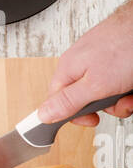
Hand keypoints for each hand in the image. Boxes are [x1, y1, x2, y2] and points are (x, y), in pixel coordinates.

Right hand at [38, 0, 132, 126]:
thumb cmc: (125, 46)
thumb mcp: (95, 84)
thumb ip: (68, 102)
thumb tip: (42, 114)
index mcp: (68, 70)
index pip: (58, 103)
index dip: (75, 116)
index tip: (91, 121)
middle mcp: (81, 65)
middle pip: (86, 100)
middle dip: (106, 107)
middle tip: (117, 102)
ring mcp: (99, 61)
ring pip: (105, 93)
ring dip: (120, 99)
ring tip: (130, 92)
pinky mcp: (114, 59)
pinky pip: (117, 83)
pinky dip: (127, 88)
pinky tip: (132, 85)